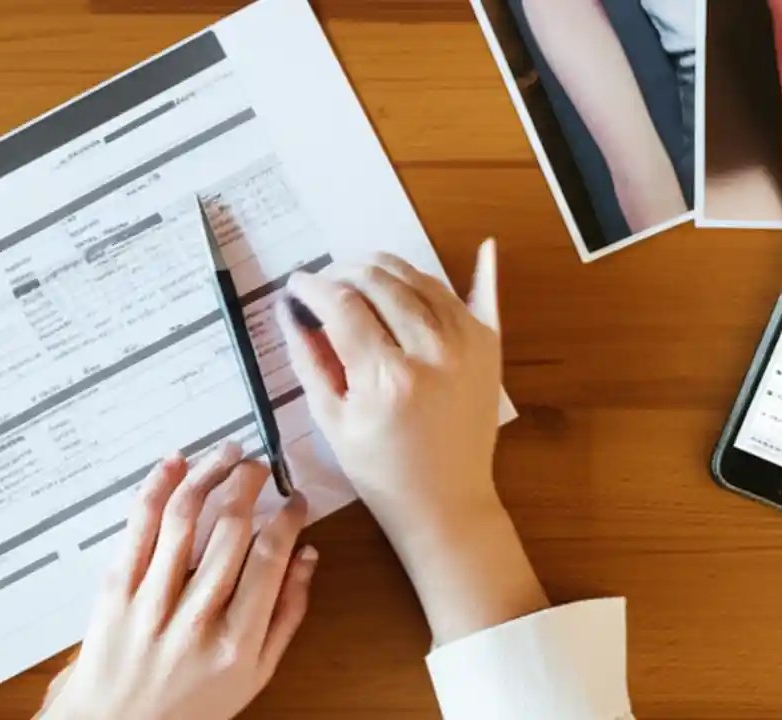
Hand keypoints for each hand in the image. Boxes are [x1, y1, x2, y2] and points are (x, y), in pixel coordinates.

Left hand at [39, 442, 317, 719]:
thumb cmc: (190, 704)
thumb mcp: (255, 674)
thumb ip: (287, 614)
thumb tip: (307, 556)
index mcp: (236, 640)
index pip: (269, 557)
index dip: (288, 517)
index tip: (295, 500)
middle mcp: (194, 618)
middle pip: (229, 529)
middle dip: (250, 484)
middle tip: (259, 467)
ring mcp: (149, 601)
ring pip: (184, 517)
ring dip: (210, 473)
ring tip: (227, 452)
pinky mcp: (115, 589)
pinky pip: (138, 526)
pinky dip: (157, 487)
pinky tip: (176, 464)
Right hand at [281, 242, 503, 535]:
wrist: (447, 503)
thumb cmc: (382, 472)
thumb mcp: (332, 422)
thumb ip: (309, 361)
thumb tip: (292, 312)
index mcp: (386, 377)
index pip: (342, 307)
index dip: (314, 288)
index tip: (298, 284)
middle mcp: (431, 352)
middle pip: (381, 282)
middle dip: (345, 271)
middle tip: (327, 281)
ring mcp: (466, 344)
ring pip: (421, 279)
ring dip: (387, 268)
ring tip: (362, 275)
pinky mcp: (489, 348)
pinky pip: (483, 297)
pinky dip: (481, 270)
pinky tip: (484, 245)